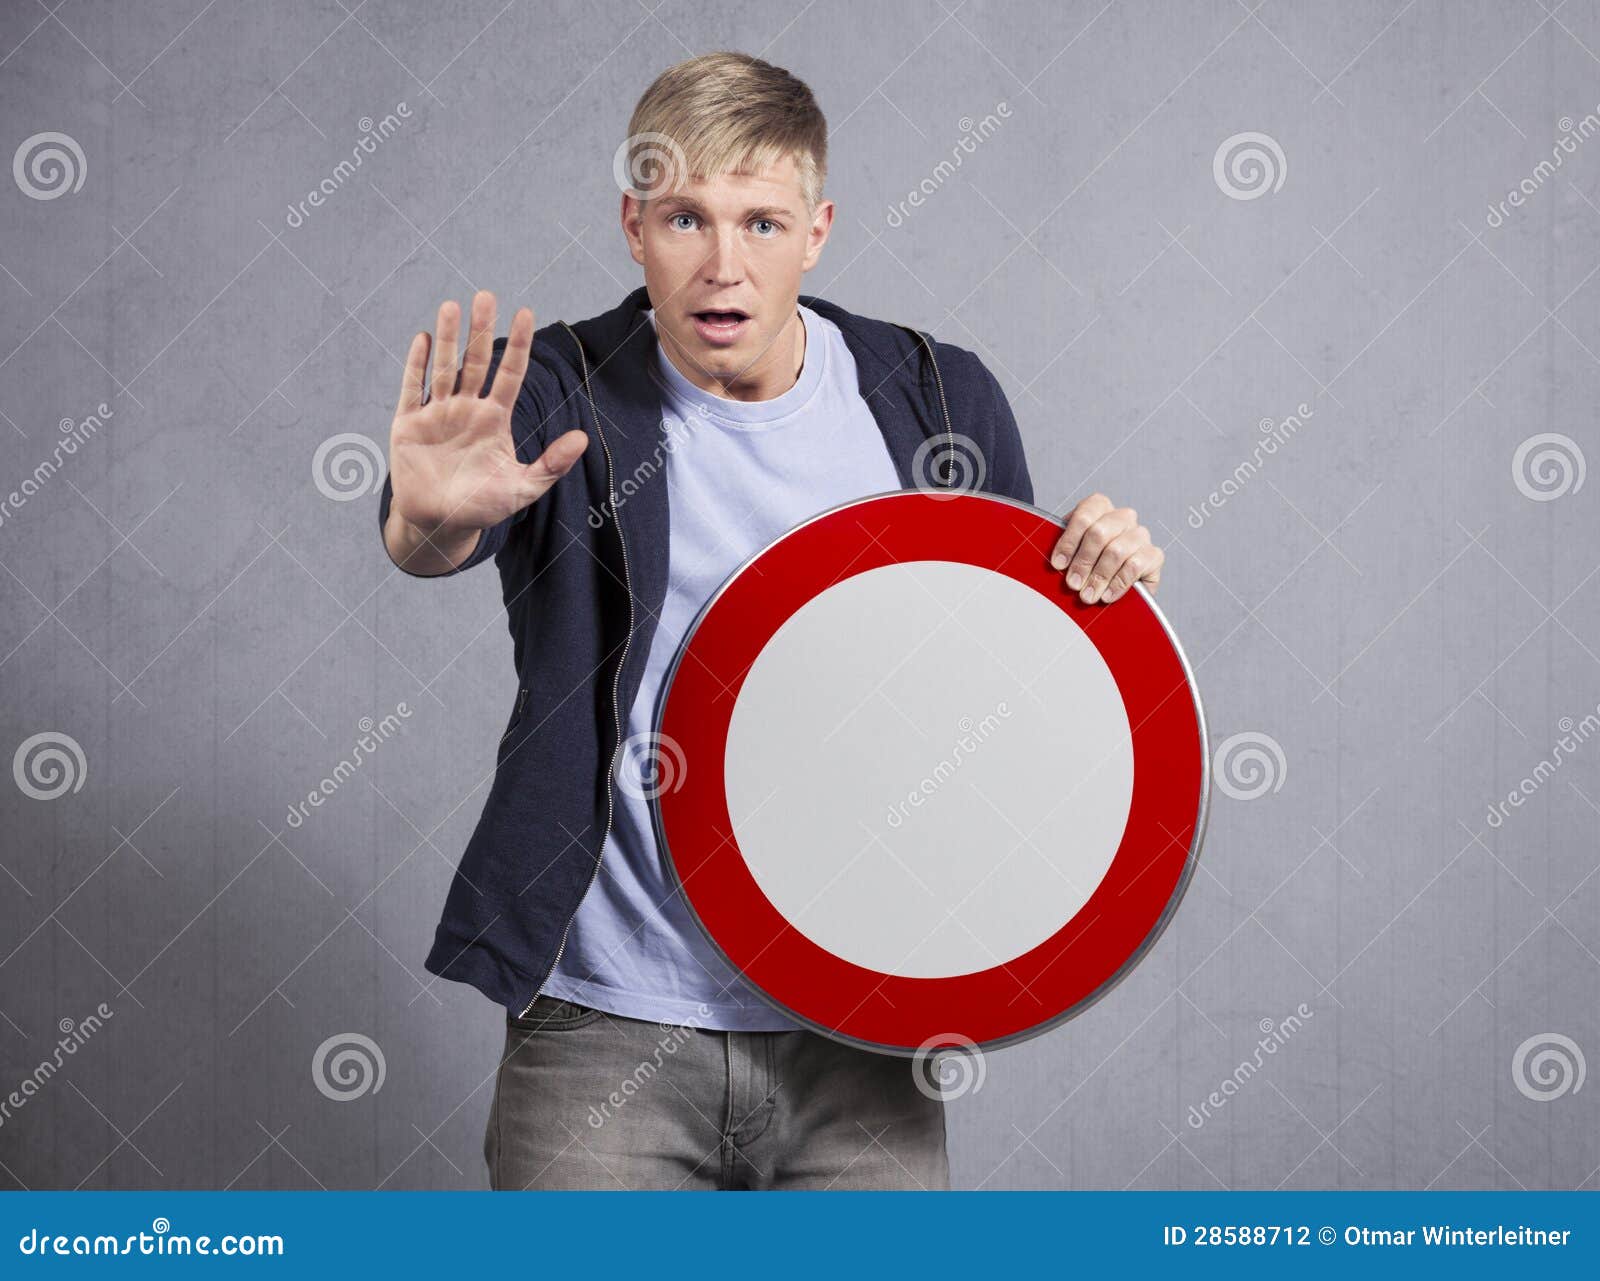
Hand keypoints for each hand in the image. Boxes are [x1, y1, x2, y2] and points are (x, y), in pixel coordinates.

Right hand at [388, 289, 587, 544]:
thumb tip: (583, 439)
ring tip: (452, 306)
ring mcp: (437, 413)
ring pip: (444, 367)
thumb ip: (551, 465)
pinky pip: (412, 388)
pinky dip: (416, 364)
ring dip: (447, 338)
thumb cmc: (481, 507)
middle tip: (487, 295)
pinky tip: (421, 338)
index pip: (509, 373)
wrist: (438, 524)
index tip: (525, 312)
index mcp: (494, 419)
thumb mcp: (522, 489)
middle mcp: (467, 409)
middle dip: (481, 329)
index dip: (517, 344)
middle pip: (476, 361)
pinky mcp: (409, 424)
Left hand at [1047, 493, 1163, 603]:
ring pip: (1116, 551)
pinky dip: (1117, 584)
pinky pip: (1135, 566)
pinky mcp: (1154, 555)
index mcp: (1101, 508)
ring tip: (1087, 595)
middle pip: (1099, 533)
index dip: (1069, 541)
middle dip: (1083, 562)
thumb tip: (1056, 564)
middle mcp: (1123, 517)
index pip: (1084, 515)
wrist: (1115, 587)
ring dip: (1098, 576)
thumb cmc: (1089, 566)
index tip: (1058, 564)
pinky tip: (1107, 596)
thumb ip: (1065, 553)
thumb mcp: (1072, 554)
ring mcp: (1140, 535)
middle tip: (1073, 584)